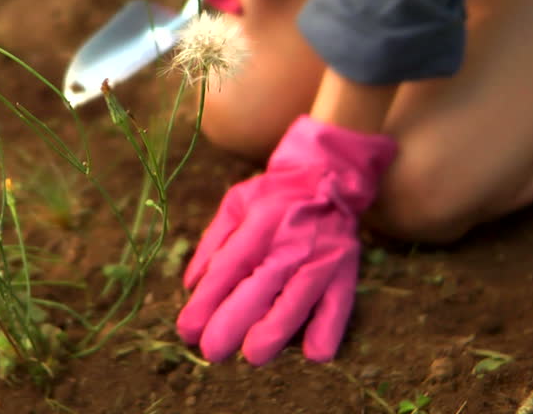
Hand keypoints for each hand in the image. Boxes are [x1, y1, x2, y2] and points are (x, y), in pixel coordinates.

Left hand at [177, 115, 396, 364]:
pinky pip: (339, 304)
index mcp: (259, 223)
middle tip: (211, 352)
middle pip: (259, 287)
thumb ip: (212, 243)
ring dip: (275, 331)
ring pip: (297, 300)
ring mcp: (321, 257)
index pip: (229, 266)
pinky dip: (329, 329)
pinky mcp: (345, 270)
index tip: (187, 329)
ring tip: (253, 356)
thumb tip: (191, 285)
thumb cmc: (272, 196)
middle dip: (233, 322)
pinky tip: (314, 353)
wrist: (328, 176)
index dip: (206, 300)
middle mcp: (290, 242)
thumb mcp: (234, 204)